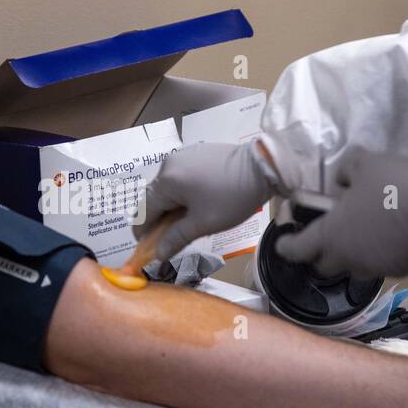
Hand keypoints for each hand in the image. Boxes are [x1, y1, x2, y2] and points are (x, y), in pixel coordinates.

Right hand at [135, 141, 273, 260]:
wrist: (264, 167)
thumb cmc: (232, 197)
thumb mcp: (203, 224)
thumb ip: (176, 238)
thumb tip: (158, 254)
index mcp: (166, 180)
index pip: (143, 211)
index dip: (143, 232)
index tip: (149, 248)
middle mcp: (168, 164)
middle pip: (154, 197)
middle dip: (159, 220)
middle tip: (172, 239)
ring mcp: (182, 155)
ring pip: (168, 187)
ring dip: (172, 206)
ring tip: (188, 221)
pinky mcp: (196, 152)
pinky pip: (180, 176)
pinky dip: (182, 192)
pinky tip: (198, 203)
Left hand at [275, 149, 407, 278]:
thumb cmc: (393, 188)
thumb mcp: (364, 165)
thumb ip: (346, 171)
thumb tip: (342, 182)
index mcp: (331, 236)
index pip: (298, 249)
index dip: (287, 245)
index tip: (283, 243)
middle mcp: (348, 258)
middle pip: (323, 265)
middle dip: (318, 254)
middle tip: (321, 238)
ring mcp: (375, 268)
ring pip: (353, 266)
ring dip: (350, 254)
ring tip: (359, 235)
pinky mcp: (400, 270)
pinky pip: (380, 264)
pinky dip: (377, 253)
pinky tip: (387, 237)